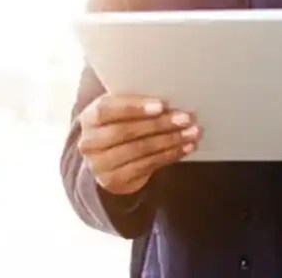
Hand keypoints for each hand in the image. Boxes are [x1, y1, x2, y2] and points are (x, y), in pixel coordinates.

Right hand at [77, 95, 200, 194]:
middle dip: (160, 124)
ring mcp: (99, 165)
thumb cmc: (120, 124)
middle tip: (186, 118)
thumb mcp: (120, 110)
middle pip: (126, 131)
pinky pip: (146, 166)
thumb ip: (137, 104)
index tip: (161, 105)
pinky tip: (185, 147)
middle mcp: (89, 142)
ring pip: (139, 150)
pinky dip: (169, 155)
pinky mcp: (113, 181)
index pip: (108, 109)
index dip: (134, 107)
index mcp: (89, 117)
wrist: (106, 158)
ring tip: (192, 133)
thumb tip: (171, 102)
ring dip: (170, 140)